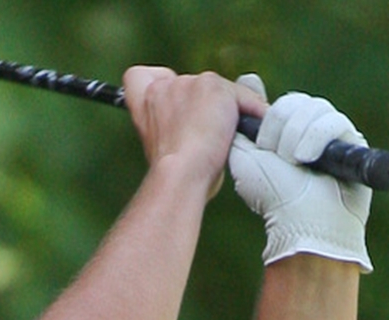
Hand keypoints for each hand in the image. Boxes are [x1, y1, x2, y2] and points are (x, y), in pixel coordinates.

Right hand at [121, 67, 256, 195]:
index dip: (157, 82)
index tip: (171, 98)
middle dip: (206, 104)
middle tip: (213, 132)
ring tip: (229, 137)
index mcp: (145, 106)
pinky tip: (247, 130)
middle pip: (193, 85)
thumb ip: (183, 131)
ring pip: (220, 89)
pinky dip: (250, 110)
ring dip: (229, 110)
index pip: (138, 77)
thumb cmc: (176, 174)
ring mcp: (187, 84)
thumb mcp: (170, 152)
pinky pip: (242, 95)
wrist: (180, 173)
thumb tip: (213, 132)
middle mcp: (162, 89)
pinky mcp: (211, 85)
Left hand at [228, 74, 372, 269]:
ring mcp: (334, 134)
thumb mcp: (246, 154)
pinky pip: (334, 120)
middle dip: (282, 129)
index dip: (271, 120)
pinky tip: (308, 158)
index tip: (264, 146)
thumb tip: (249, 77)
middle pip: (297, 102)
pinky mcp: (353, 141)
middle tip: (280, 156)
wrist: (302, 221)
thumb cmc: (272, 195)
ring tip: (295, 162)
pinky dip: (316, 138)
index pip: (282, 104)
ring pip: (315, 108)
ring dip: (297, 136)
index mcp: (287, 132)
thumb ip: (244, 119)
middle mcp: (312, 130)